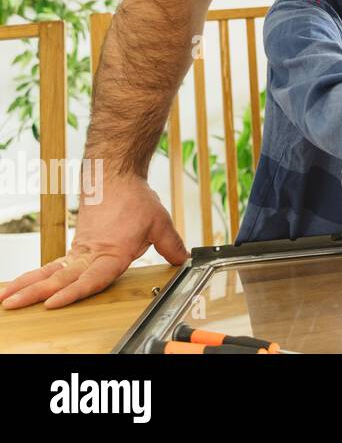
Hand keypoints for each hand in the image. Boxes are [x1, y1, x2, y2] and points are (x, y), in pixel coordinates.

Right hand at [0, 172, 187, 310]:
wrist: (114, 175)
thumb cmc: (135, 200)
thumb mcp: (160, 223)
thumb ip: (171, 246)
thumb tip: (184, 260)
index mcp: (112, 251)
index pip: (91, 278)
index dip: (73, 293)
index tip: (52, 304)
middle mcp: (91, 253)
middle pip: (61, 277)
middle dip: (35, 293)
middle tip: (12, 305)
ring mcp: (80, 251)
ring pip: (50, 272)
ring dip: (27, 285)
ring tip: (4, 299)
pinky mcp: (75, 248)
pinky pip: (52, 266)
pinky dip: (34, 277)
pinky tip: (17, 287)